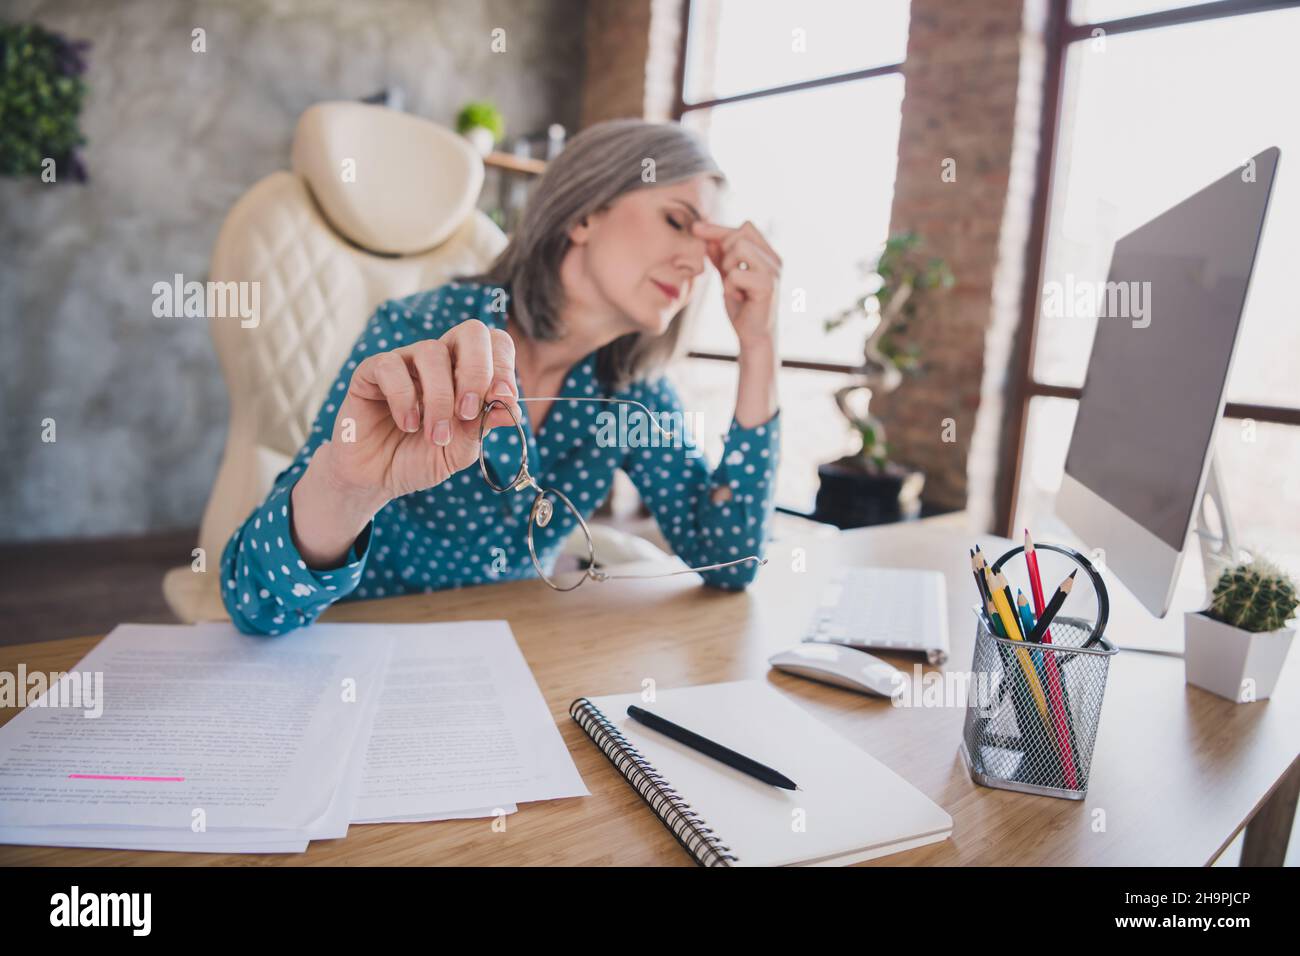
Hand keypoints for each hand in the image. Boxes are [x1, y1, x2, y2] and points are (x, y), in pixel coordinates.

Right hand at [314, 318, 520, 509]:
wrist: (378, 478)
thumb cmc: (421, 458)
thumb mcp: (459, 450)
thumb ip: (482, 427)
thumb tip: (509, 406)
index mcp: (466, 373)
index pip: (495, 344)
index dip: (504, 365)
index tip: (503, 398)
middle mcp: (439, 361)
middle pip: (470, 332)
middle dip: (477, 371)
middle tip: (469, 411)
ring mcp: (405, 362)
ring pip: (432, 351)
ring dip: (440, 398)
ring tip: (437, 435)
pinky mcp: (371, 371)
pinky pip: (390, 366)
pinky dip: (404, 398)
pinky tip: (408, 424)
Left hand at [691, 219, 780, 348]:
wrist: (753, 336)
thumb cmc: (742, 307)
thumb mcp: (727, 276)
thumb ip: (719, 256)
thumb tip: (704, 232)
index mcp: (768, 254)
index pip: (745, 227)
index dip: (719, 228)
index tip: (695, 228)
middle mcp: (774, 259)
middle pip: (741, 233)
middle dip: (725, 252)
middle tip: (728, 275)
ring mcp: (773, 271)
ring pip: (739, 247)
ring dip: (728, 267)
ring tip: (734, 286)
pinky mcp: (767, 285)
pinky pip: (736, 273)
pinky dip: (729, 286)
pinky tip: (738, 298)